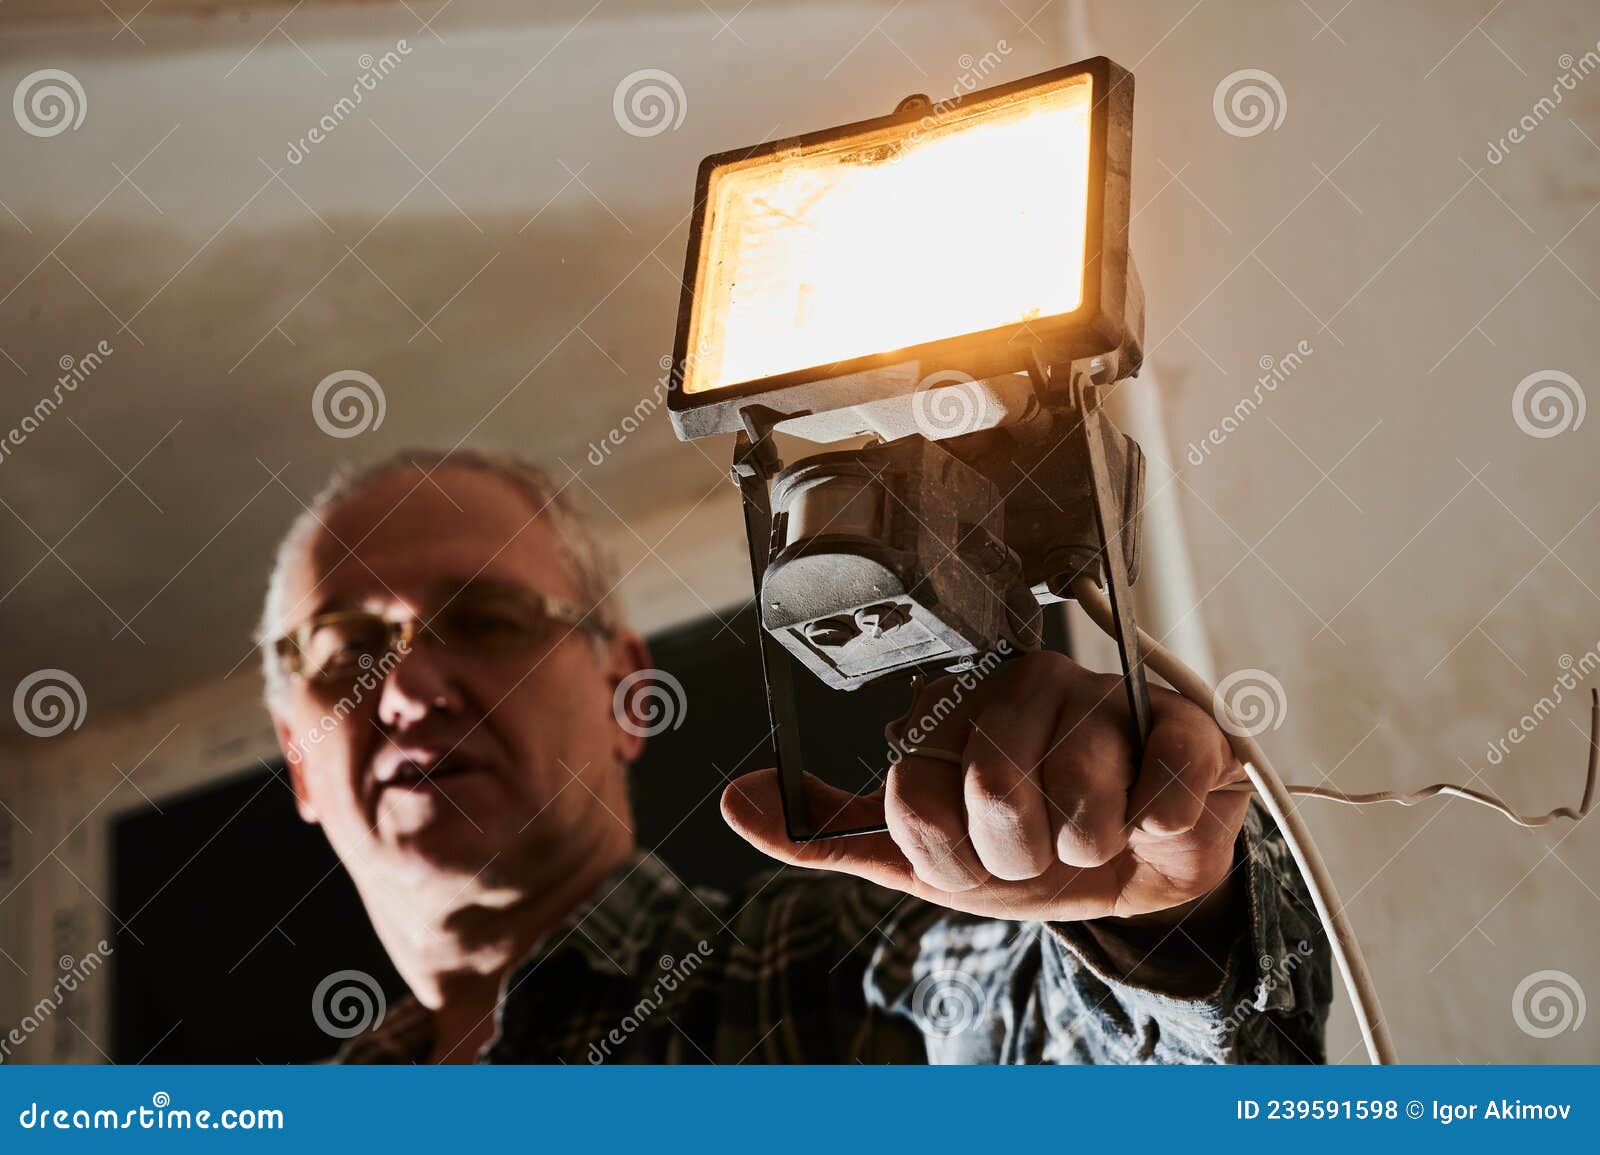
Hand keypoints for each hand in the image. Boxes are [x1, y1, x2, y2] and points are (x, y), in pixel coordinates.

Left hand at [722, 651, 1251, 930]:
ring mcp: (1104, 698)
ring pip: (1078, 797)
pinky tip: (1150, 819)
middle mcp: (1023, 685)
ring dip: (1088, 848)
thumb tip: (740, 800)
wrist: (1134, 877)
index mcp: (952, 709)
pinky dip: (1157, 827)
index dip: (952, 853)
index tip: (976, 854)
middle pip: (994, 792)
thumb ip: (828, 832)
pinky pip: (1163, 787)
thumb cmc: (1026, 851)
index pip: (916, 792)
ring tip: (1097, 830)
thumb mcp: (921, 856)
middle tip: (1039, 845)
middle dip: (1019, 856)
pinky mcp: (1185, 724)